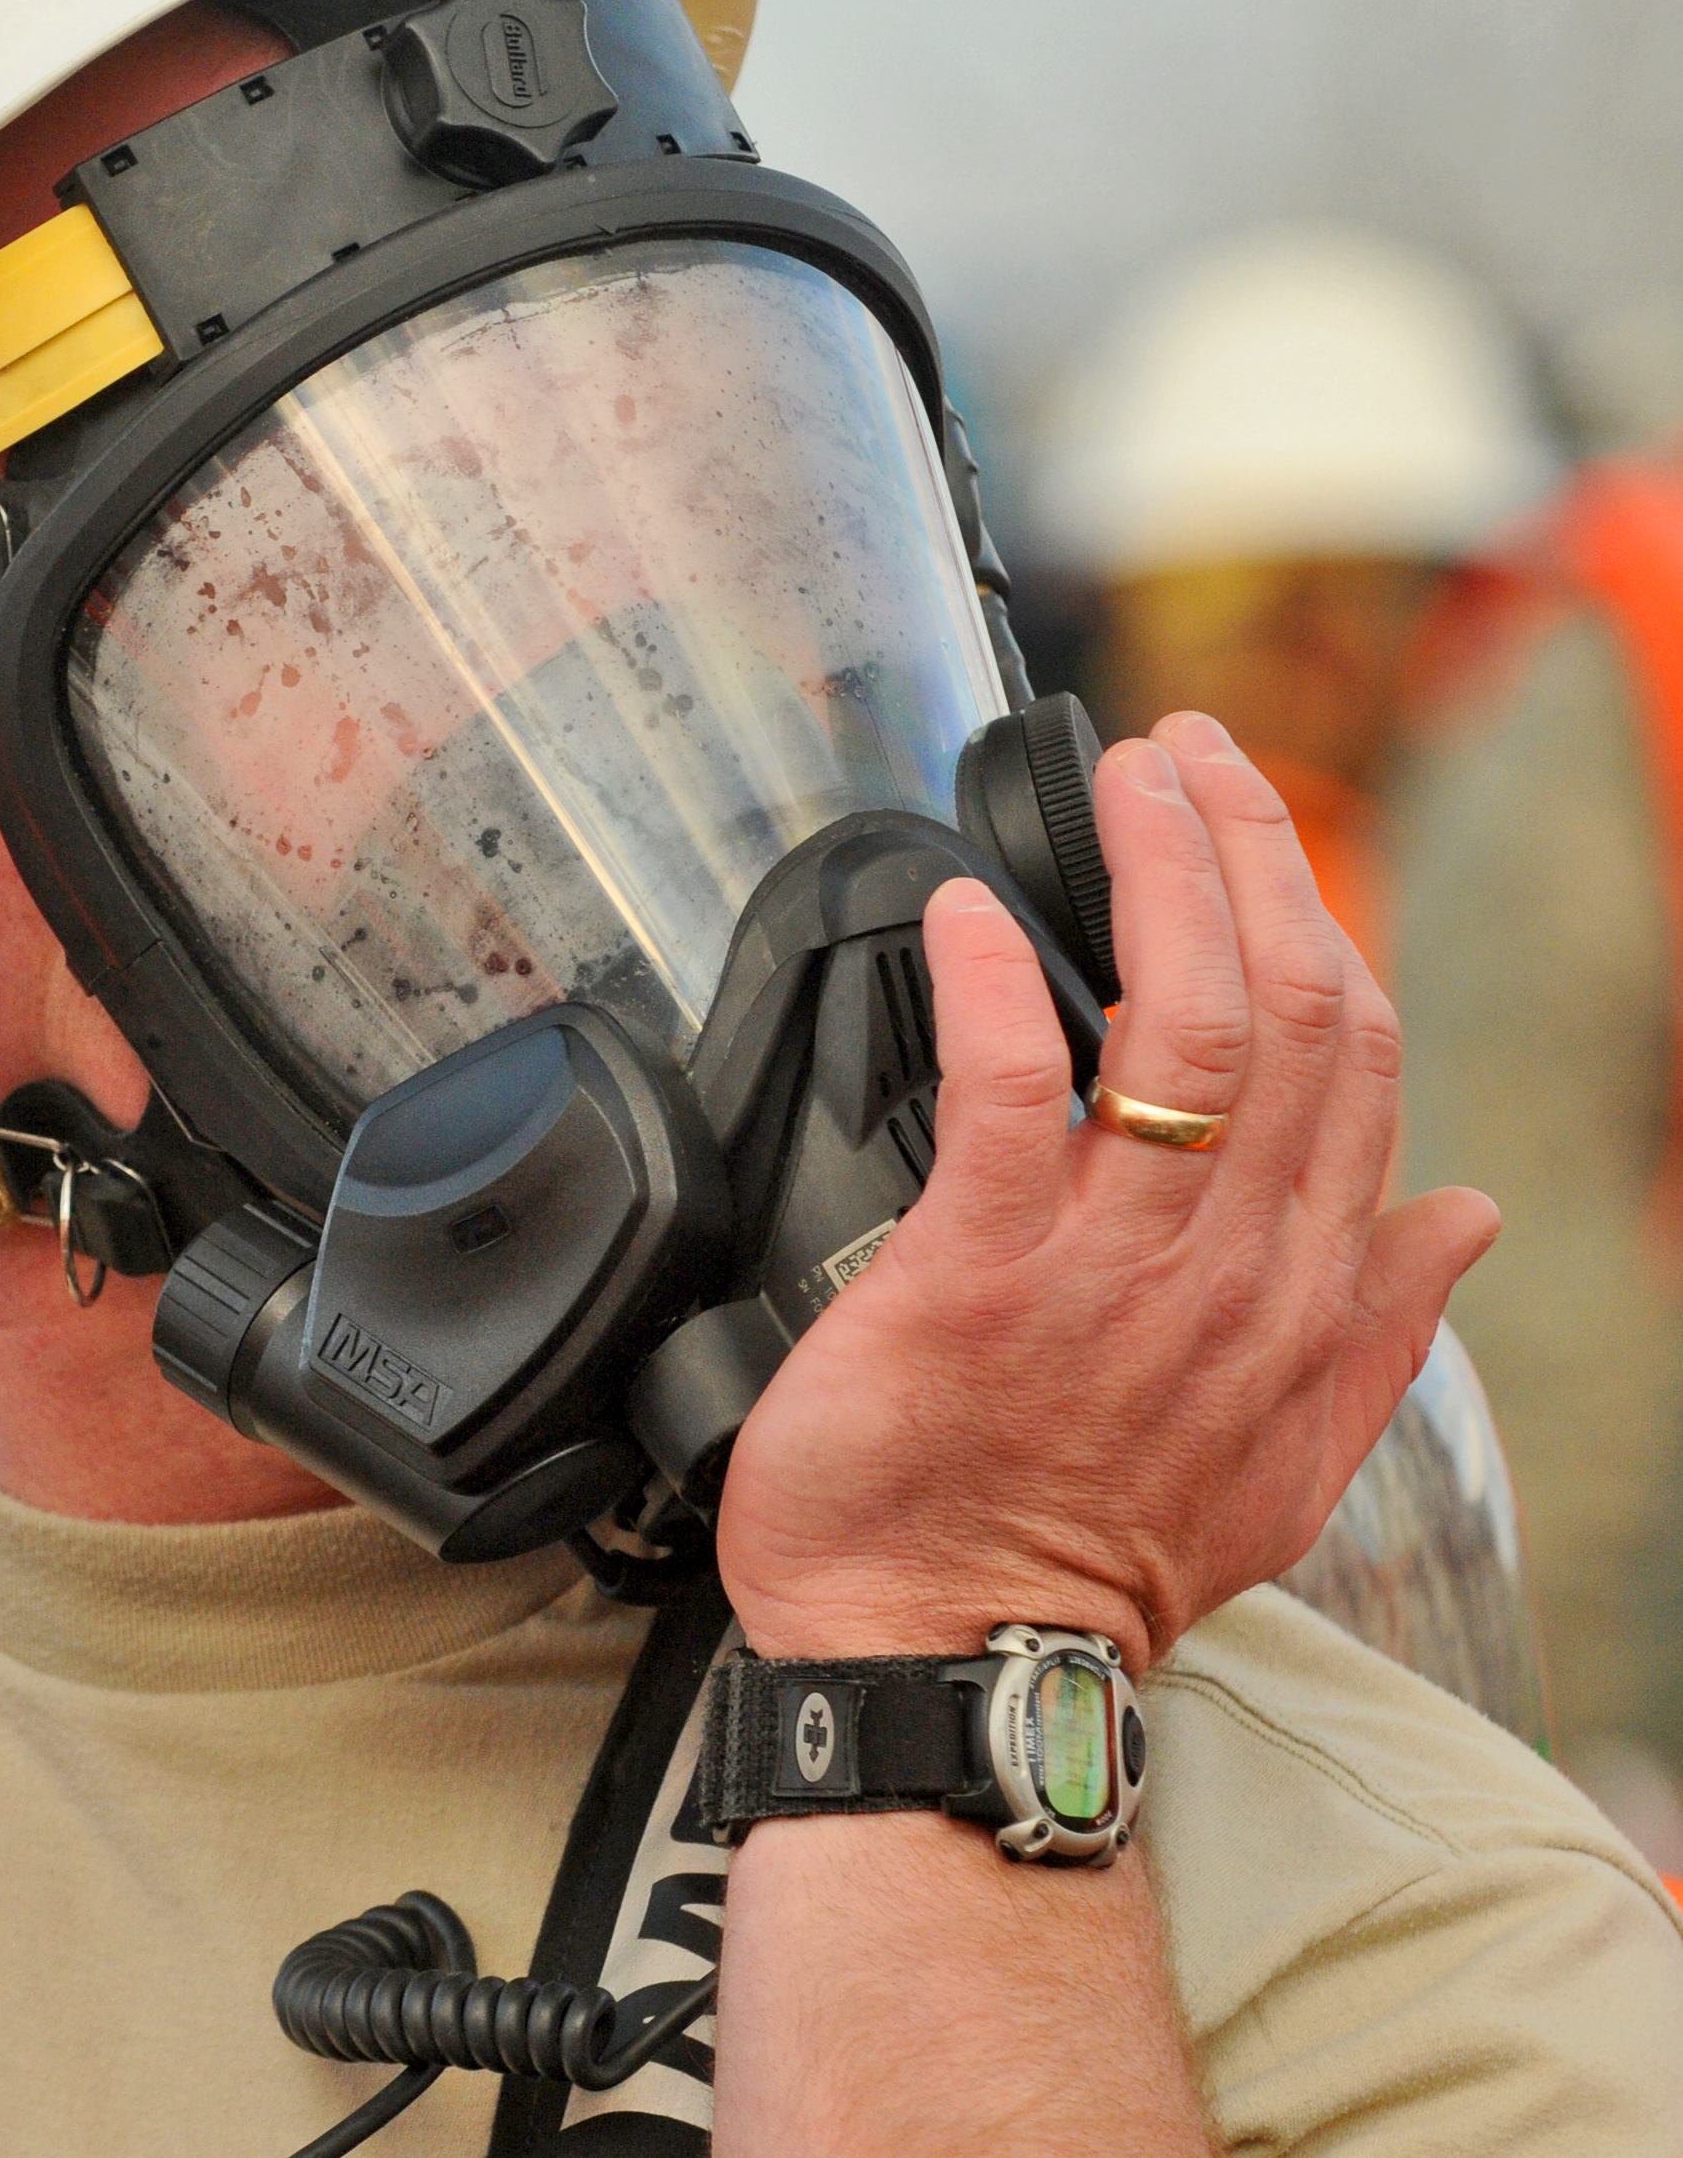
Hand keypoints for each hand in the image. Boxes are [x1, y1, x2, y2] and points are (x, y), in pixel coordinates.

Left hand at [712, 711, 1497, 1669]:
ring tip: (1125, 783)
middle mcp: (1225, 1269)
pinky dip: (997, 993)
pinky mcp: (977, 1281)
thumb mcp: (1284, 1463)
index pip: (1356, 1062)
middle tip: (1187, 751)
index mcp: (1299, 1292)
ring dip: (1157, 884)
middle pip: (1284, 1013)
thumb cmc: (1091, 1557)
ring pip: (1181, 1033)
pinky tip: (974, 913)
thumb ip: (1382, 1328)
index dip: (1315, 913)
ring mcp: (1106, 1273)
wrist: (952, 1670)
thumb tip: (1470, 1213)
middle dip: (1244, 855)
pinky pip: (1009, 1103)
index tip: (1256, 818)